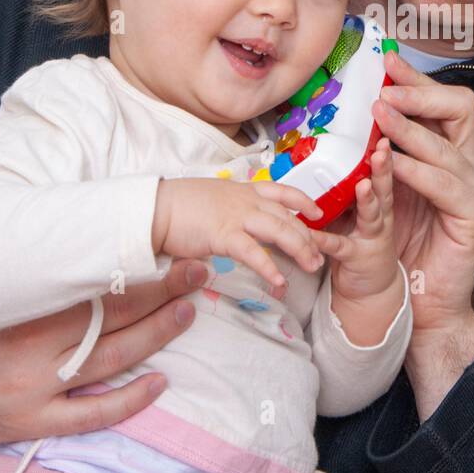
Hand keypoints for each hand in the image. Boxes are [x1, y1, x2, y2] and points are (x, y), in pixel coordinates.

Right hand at [0, 259, 205, 442]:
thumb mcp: (5, 300)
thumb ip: (42, 283)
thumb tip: (92, 255)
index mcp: (28, 311)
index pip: (99, 287)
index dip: (143, 271)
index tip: (176, 253)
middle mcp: (35, 349)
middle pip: (114, 318)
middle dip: (162, 294)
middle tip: (198, 273)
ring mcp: (36, 389)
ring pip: (111, 359)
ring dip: (155, 335)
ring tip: (186, 313)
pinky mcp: (33, 422)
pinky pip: (90, 415)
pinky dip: (128, 401)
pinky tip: (160, 383)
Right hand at [153, 178, 326, 292]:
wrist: (153, 208)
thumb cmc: (177, 206)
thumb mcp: (212, 198)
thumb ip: (230, 207)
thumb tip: (237, 220)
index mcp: (243, 190)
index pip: (282, 192)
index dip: (304, 201)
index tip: (317, 213)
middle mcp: (245, 200)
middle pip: (287, 216)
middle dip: (308, 236)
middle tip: (320, 255)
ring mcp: (236, 216)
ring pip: (280, 230)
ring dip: (300, 249)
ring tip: (312, 267)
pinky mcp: (224, 235)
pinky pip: (254, 253)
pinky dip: (269, 268)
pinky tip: (279, 282)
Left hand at [311, 137, 403, 345]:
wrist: (372, 290)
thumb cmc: (363, 243)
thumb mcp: (364, 213)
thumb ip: (357, 189)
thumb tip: (343, 155)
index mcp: (381, 202)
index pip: (385, 174)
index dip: (386, 155)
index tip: (386, 133)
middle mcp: (382, 217)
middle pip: (386, 189)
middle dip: (384, 169)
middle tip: (383, 149)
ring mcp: (373, 237)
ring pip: (373, 215)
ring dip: (368, 199)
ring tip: (363, 185)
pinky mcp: (358, 257)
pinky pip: (340, 246)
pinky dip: (325, 239)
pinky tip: (314, 234)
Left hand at [353, 50, 473, 340]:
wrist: (424, 305)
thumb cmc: (403, 247)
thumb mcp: (387, 190)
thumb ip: (380, 155)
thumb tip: (350, 117)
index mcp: (452, 154)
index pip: (443, 102)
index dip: (417, 80)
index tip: (387, 61)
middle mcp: (470, 166)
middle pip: (460, 109)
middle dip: (421, 94)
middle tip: (385, 89)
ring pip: (448, 147)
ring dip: (411, 130)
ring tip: (380, 117)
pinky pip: (446, 187)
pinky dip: (419, 173)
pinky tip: (394, 164)